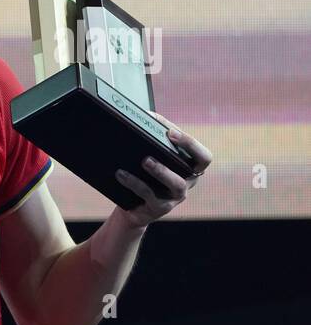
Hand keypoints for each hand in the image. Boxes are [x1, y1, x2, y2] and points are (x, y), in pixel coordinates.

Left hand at [113, 111, 211, 228]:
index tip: (171, 132)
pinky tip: (121, 174)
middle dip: (187, 148)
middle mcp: (188, 182)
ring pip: (176, 183)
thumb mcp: (151, 160)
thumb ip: (153, 142)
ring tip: (144, 160)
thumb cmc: (144, 178)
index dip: (191, 142)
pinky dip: (134, 182)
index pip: (203, 155)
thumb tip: (143, 115)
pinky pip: (148, 194)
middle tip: (167, 137)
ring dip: (161, 169)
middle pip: (199, 166)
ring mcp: (175, 197)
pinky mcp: (159, 208)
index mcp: (189, 169)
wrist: (131, 209)